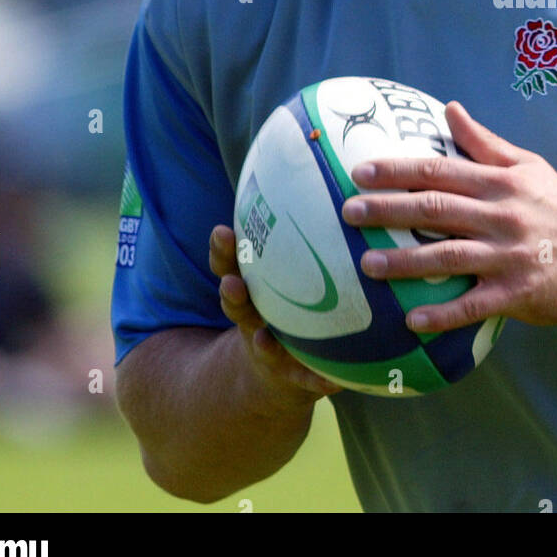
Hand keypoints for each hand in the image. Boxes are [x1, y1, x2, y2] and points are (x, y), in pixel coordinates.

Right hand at [208, 224, 340, 403]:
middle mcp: (257, 321)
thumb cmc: (293, 308)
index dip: (225, 252)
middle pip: (238, 306)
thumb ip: (299, 238)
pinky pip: (309, 381)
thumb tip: (325, 173)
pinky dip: (319, 381)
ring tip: (264, 340)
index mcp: (254, 292)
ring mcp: (273, 352)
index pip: (232, 267)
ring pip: (263, 345)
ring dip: (262, 343)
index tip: (222, 232)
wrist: (283, 376)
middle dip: (233, 295)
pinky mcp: (299, 380)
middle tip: (232, 285)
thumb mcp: (288, 275)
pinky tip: (334, 382)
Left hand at [341, 100, 556, 332]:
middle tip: (348, 213)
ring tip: (367, 265)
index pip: (440, 171)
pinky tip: (412, 321)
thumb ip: (485, 143)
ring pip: (447, 256)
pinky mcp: (517, 294)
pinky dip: (442, 314)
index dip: (398, 170)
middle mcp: (502, 216)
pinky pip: (472, 305)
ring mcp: (508, 256)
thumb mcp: (529, 167)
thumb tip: (449, 108)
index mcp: (501, 183)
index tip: (360, 171)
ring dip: (403, 261)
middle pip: (435, 210)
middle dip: (387, 210)